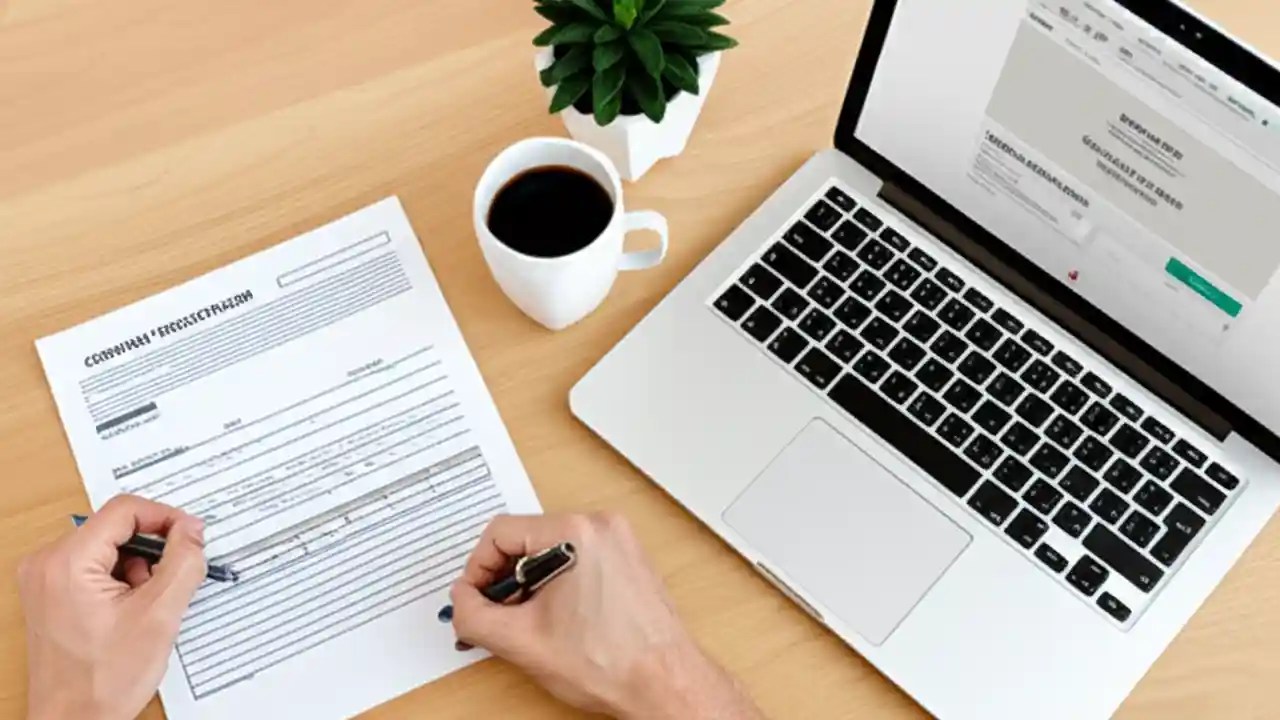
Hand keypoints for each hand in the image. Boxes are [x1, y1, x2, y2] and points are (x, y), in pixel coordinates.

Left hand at [18, 495, 207, 719]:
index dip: (166, 517)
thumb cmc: (102, 681)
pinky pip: (94, 566)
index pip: (124, 510)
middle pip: (115, 527)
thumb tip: (192, 531)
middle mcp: (48, 564)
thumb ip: (183, 563)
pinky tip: (132, 609)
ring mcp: (45, 579)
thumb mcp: (159, 616)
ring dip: (138, 566)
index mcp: (68, 563)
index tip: (192, 536)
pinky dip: (121, 579)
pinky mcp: (50, 592)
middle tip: (177, 575)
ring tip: (149, 603)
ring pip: (107, 547)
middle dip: (152, 549)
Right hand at [449, 513, 761, 719]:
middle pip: (527, 537)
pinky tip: (560, 619)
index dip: (477, 569)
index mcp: (575, 533)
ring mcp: (619, 540)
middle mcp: (601, 526)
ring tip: (532, 622)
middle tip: (500, 615)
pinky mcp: (629, 558)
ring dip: (532, 583)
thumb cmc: (611, 663)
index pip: (501, 532)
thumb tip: (461, 600)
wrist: (664, 683)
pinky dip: (560, 582)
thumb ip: (475, 615)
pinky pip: (579, 557)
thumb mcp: (522, 642)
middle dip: (506, 578)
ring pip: (552, 549)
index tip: (474, 598)